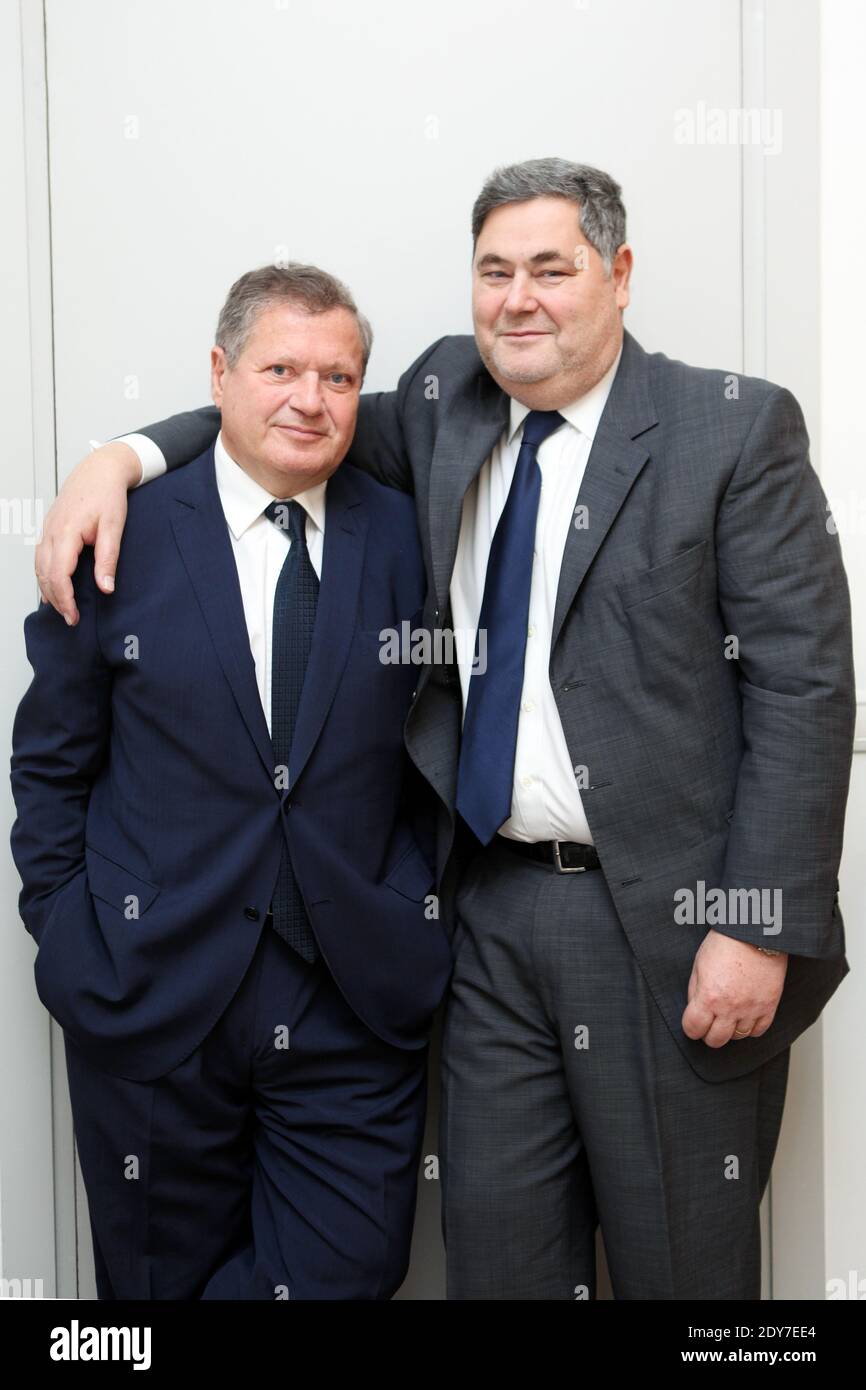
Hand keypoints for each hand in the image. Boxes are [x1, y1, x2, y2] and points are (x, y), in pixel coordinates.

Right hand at [35, 442, 140, 624]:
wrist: (99, 470)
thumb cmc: (107, 495)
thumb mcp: (114, 528)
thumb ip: (108, 560)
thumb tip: (106, 589)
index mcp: (66, 532)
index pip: (58, 575)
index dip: (65, 600)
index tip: (74, 616)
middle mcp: (50, 532)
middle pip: (45, 575)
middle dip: (57, 600)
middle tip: (72, 619)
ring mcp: (46, 530)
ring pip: (39, 567)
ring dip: (48, 590)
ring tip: (63, 608)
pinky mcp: (49, 529)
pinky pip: (40, 557)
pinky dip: (44, 576)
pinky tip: (52, 588)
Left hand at [681, 929, 787, 1046]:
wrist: (754, 933)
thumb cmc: (725, 944)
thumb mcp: (699, 965)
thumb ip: (695, 992)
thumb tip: (694, 1010)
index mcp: (709, 997)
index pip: (694, 1029)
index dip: (690, 1028)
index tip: (693, 1024)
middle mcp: (730, 1008)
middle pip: (715, 1040)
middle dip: (708, 1034)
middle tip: (709, 1024)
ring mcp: (751, 1009)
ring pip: (737, 1037)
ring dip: (730, 1030)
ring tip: (727, 1017)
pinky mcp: (769, 1006)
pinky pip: (758, 1031)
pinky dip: (750, 1028)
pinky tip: (744, 1018)